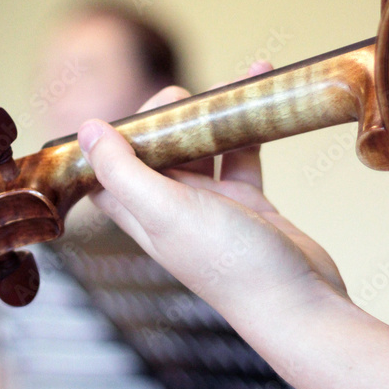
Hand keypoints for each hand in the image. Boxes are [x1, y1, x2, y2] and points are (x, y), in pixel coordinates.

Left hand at [76, 64, 347, 334]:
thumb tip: (87, 129)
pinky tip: (262, 97)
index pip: (106, 171)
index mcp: (142, 216)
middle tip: (184, 94)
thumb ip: (123, 171)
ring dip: (211, 114)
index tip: (129, 110)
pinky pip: (242, 153)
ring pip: (202, 147)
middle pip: (156, 151)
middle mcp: (171, 210)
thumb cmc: (232, 265)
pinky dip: (249, 126)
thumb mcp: (168, 211)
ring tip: (231, 83)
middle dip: (167, 116)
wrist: (301, 305)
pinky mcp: (249, 203)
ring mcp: (212, 206)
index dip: (109, 138)